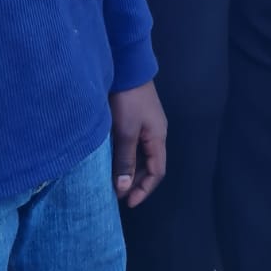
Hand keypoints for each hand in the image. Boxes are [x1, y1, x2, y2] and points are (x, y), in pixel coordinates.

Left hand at [110, 80, 166, 207]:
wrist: (127, 68)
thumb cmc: (127, 102)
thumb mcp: (125, 132)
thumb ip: (125, 160)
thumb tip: (124, 189)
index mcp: (158, 138)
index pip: (157, 172)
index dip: (144, 190)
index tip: (127, 203)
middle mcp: (156, 133)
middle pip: (150, 165)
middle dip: (135, 182)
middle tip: (116, 194)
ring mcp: (147, 125)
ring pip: (141, 155)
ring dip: (129, 170)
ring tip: (112, 181)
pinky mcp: (137, 118)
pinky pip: (134, 145)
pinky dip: (125, 157)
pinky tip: (112, 161)